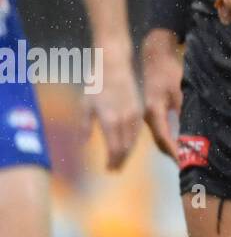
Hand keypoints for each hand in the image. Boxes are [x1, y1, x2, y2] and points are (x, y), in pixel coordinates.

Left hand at [83, 40, 142, 170]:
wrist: (114, 67)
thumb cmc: (96, 86)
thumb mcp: (85, 106)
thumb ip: (85, 126)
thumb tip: (84, 143)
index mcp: (109, 121)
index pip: (114, 147)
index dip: (112, 160)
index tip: (108, 169)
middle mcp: (124, 119)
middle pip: (125, 146)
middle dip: (121, 160)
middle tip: (115, 169)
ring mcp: (133, 114)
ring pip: (134, 139)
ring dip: (128, 152)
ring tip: (122, 160)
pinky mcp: (139, 108)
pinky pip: (138, 129)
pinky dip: (134, 140)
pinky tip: (129, 144)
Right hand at [139, 28, 182, 161]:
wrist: (155, 56)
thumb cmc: (168, 70)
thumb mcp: (180, 88)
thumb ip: (185, 108)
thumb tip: (193, 128)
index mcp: (154, 112)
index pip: (164, 139)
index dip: (176, 152)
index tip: (187, 162)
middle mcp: (149, 117)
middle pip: (161, 142)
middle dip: (175, 154)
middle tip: (191, 165)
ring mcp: (149, 115)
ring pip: (161, 137)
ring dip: (173, 147)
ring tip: (188, 158)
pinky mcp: (154, 111)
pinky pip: (162, 130)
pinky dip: (171, 138)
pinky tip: (182, 142)